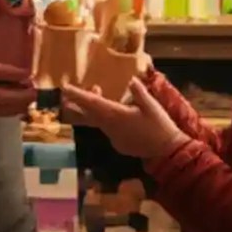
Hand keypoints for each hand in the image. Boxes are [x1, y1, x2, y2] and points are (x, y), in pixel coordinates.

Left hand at [62, 78, 186, 159]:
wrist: (167, 152)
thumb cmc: (160, 126)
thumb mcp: (151, 105)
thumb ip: (139, 92)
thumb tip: (130, 80)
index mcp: (116, 115)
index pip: (92, 103)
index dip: (78, 95)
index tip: (64, 88)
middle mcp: (110, 127)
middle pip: (88, 115)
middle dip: (76, 104)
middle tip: (66, 96)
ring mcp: (113, 137)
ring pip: (97, 121)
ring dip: (92, 110)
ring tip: (96, 93)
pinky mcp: (118, 144)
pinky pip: (107, 129)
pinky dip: (105, 119)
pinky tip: (113, 113)